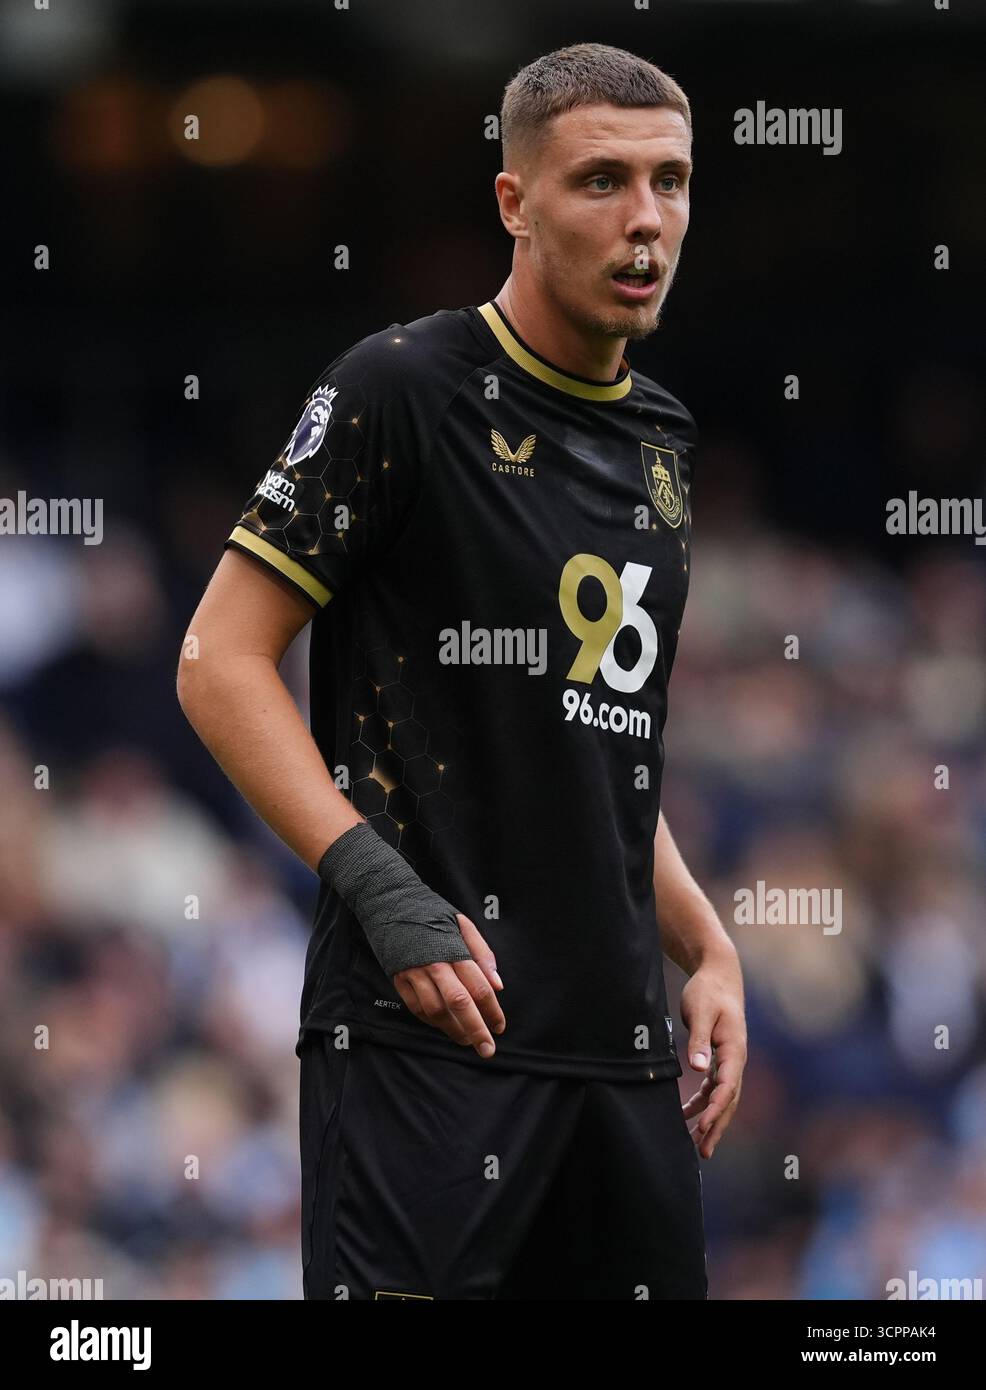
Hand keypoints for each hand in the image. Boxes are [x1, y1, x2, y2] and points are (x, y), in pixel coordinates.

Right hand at [391, 914, 505, 1058]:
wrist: (389, 901)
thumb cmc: (430, 912)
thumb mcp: (462, 924)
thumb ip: (482, 954)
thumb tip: (497, 986)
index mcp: (454, 950)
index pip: (478, 987)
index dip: (492, 1010)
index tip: (500, 1027)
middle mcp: (434, 964)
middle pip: (459, 1003)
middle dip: (476, 1030)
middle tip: (487, 1050)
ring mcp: (414, 973)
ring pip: (436, 1011)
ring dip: (453, 1030)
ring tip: (466, 1039)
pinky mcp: (398, 979)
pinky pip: (416, 1008)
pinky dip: (431, 1021)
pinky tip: (444, 1025)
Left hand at [679, 950, 745, 1158]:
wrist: (718, 976)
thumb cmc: (709, 992)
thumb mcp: (702, 1012)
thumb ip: (700, 1040)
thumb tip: (699, 1068)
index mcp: (734, 1050)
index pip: (728, 1087)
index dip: (716, 1110)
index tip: (702, 1127)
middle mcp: (735, 1059)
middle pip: (729, 1101)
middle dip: (717, 1127)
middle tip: (704, 1152)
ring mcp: (728, 1061)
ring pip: (722, 1099)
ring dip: (711, 1121)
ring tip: (698, 1146)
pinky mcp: (718, 1058)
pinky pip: (713, 1088)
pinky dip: (702, 1103)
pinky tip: (687, 1116)